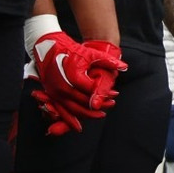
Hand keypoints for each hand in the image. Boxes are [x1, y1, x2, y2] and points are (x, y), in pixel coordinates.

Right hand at [26, 19, 126, 135]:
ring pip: (73, 109)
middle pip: (83, 103)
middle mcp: (63, 87)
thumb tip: (124, 66)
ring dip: (86, 115)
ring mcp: (55, 92)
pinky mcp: (51, 94)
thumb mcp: (91, 54)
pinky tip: (78, 126)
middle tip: (109, 106)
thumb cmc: (71, 50)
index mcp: (74, 77)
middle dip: (98, 107)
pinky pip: (61, 110)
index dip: (105, 94)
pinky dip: (70, 119)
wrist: (49, 46)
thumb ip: (108, 61)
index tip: (115, 94)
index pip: (92, 91)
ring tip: (100, 115)